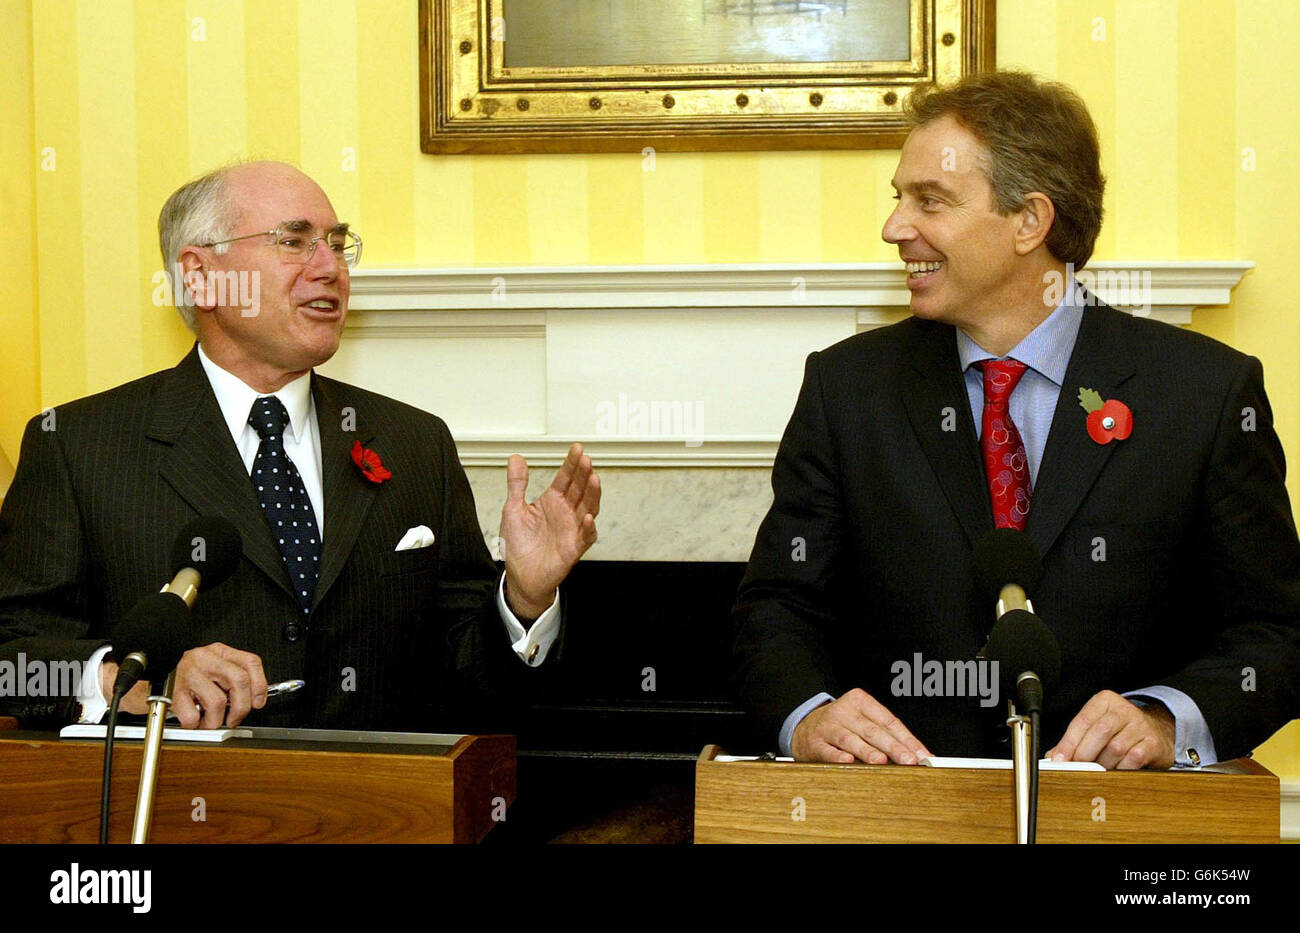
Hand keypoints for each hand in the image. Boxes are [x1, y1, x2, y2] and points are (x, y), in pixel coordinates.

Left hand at [499, 442, 599, 617]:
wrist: (520, 576)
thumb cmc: (519, 545)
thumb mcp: (513, 509)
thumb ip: (517, 484)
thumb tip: (516, 459)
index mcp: (552, 501)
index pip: (565, 478)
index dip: (571, 463)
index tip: (577, 449)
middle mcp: (565, 513)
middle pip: (579, 489)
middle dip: (583, 474)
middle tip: (585, 459)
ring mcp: (572, 529)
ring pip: (588, 508)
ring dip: (592, 494)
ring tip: (593, 479)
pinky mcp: (574, 547)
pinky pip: (586, 536)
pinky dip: (588, 527)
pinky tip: (587, 516)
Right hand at [791, 688, 932, 764]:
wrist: (806, 728)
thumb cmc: (843, 726)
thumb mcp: (863, 720)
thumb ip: (886, 734)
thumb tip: (916, 754)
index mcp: (860, 701)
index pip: (888, 721)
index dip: (907, 739)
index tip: (922, 755)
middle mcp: (843, 711)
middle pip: (872, 730)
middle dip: (893, 747)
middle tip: (909, 760)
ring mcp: (827, 727)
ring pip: (850, 739)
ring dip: (867, 751)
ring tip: (882, 761)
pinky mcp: (815, 743)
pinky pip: (828, 751)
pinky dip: (838, 756)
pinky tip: (848, 761)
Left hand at [1045, 690, 1175, 769]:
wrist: (1157, 732)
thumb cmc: (1120, 730)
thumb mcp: (1096, 726)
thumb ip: (1075, 740)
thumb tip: (1054, 757)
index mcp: (1105, 701)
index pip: (1082, 721)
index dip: (1068, 742)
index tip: (1059, 759)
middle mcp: (1124, 710)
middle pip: (1100, 732)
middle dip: (1084, 754)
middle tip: (1076, 768)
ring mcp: (1141, 726)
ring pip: (1115, 748)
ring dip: (1102, 764)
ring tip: (1095, 771)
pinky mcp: (1153, 743)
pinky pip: (1133, 759)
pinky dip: (1120, 768)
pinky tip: (1114, 771)